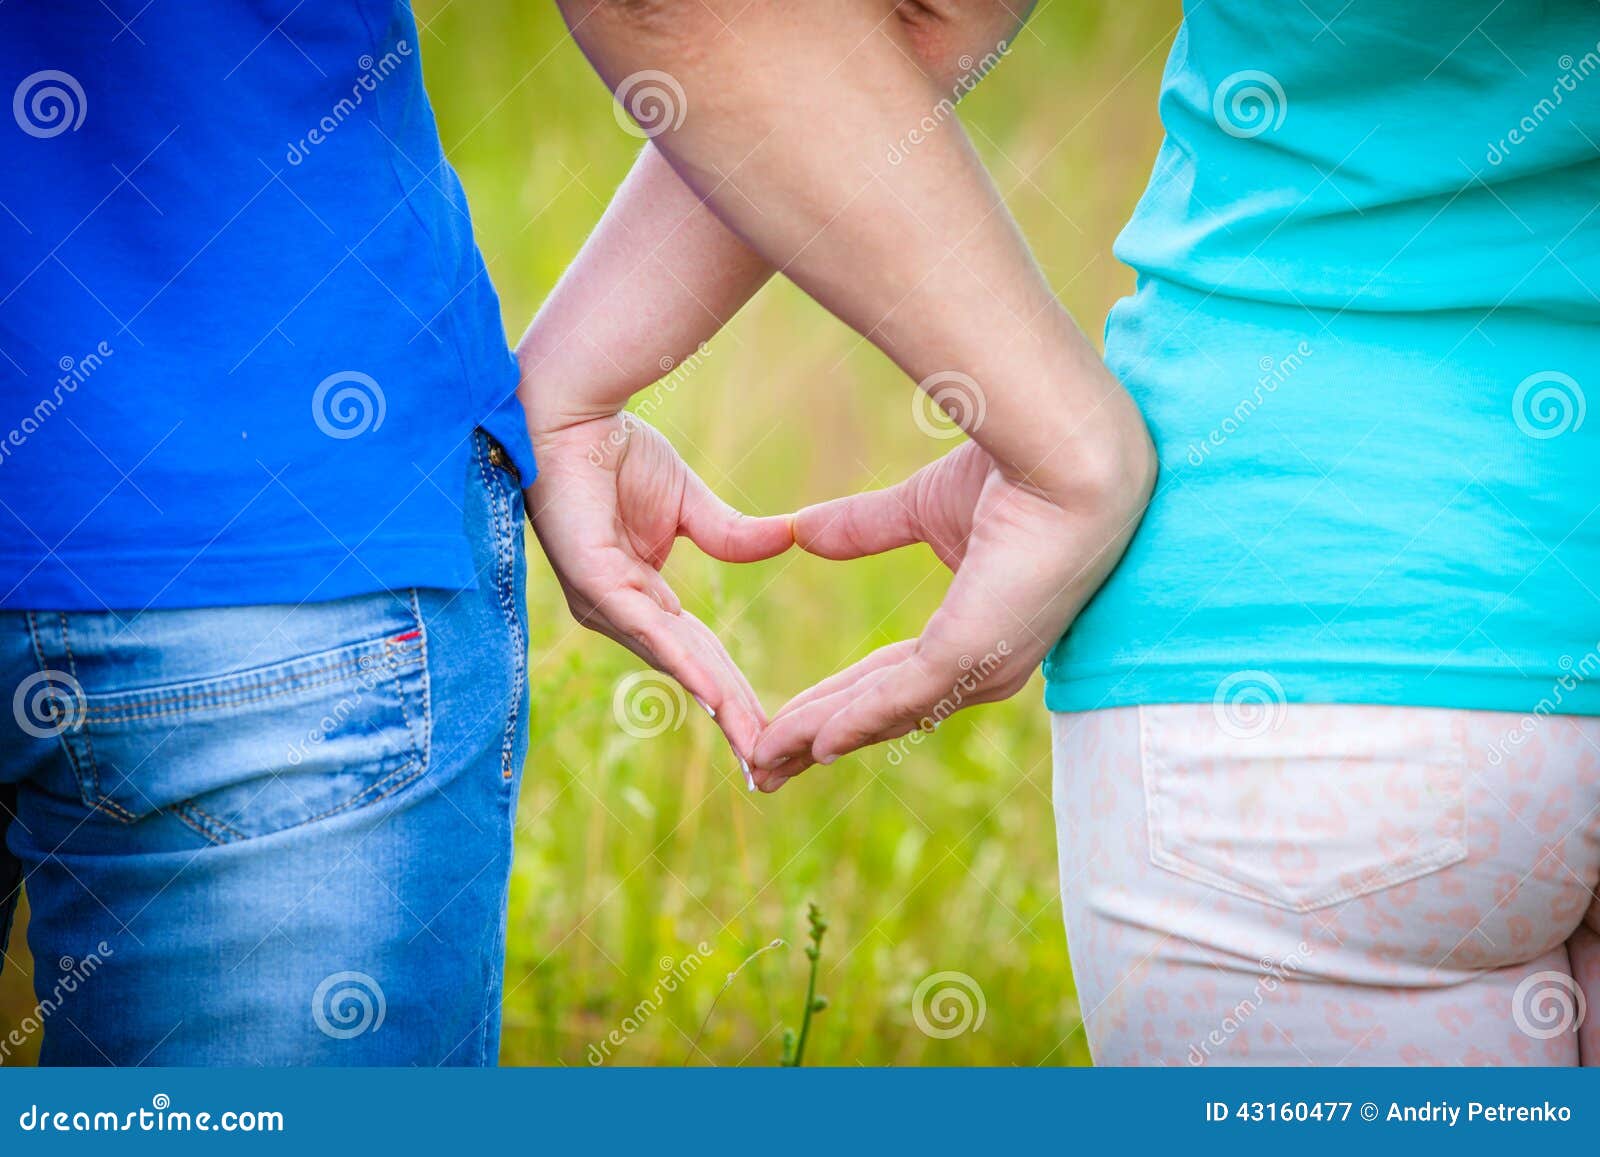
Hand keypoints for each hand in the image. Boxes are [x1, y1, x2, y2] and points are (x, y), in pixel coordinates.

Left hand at [526, 413, 792, 770]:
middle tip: (769, 765)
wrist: (573, 411)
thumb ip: (730, 535)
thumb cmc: (617, 451)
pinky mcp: (596, 583)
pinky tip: (719, 695)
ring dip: (719, 704)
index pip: (698, 654)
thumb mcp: (690, 503)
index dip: (735, 691)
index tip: (770, 730)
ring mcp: (606, 603)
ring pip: (674, 663)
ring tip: (756, 744)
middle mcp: (620, 612)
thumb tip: (786, 541)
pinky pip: (651, 630)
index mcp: (641, 598)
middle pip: (690, 672)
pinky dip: (686, 664)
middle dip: (733, 717)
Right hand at [748, 437, 1152, 790]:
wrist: (1063, 455)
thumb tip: (803, 531)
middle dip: (816, 740)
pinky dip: (852, 722)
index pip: (889, 683)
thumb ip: (864, 530)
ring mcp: (979, 667)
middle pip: (881, 715)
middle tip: (763, 765)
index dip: (833, 705)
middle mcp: (981, 668)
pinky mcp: (971, 653)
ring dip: (819, 738)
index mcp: (975, 640)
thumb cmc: (1016, 475)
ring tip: (766, 759)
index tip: (785, 724)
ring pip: (882, 714)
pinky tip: (813, 744)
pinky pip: (899, 697)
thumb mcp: (920, 510)